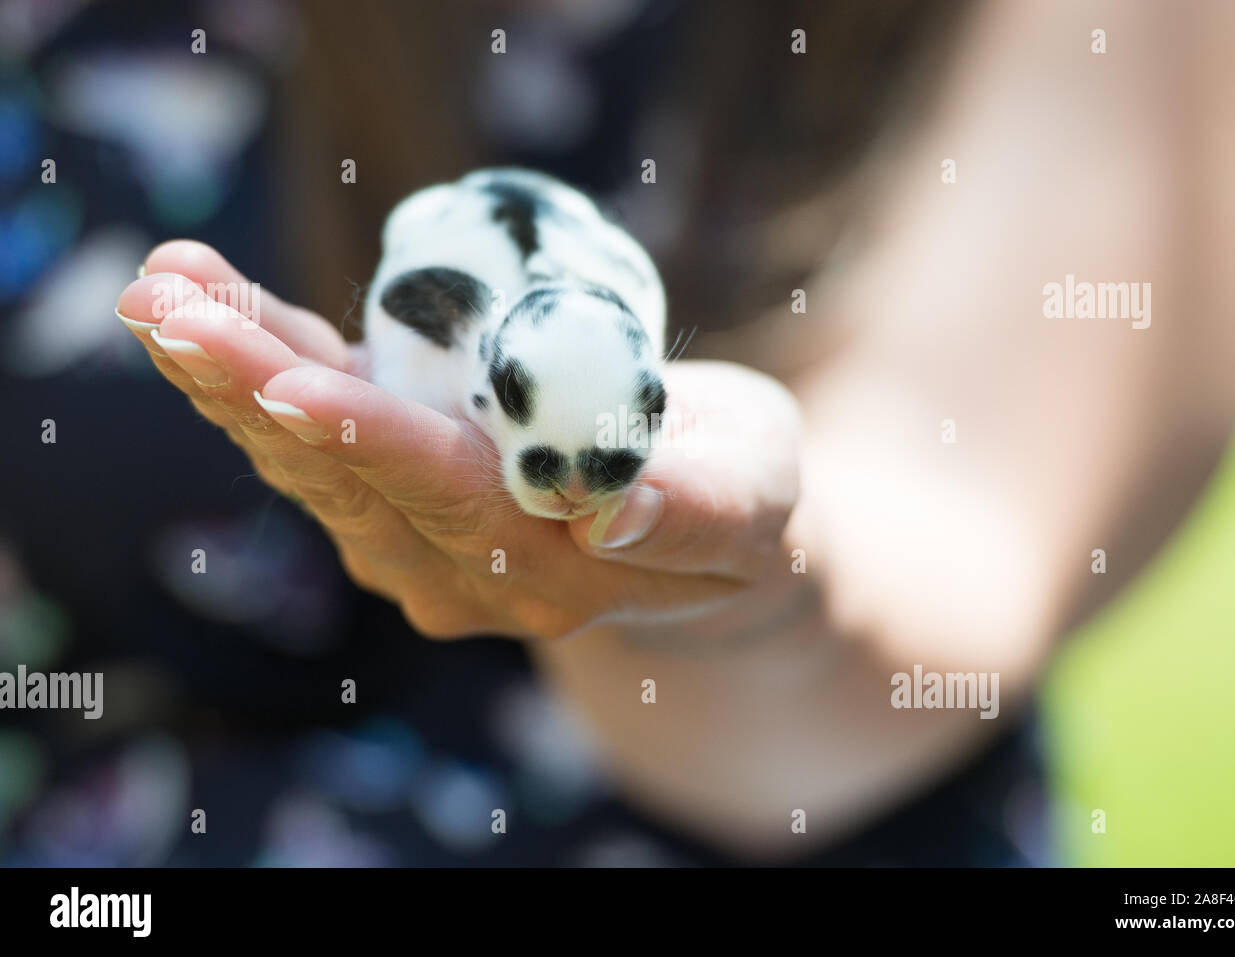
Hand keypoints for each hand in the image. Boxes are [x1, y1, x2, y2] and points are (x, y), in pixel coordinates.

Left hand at [117, 241, 800, 639]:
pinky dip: (253, 368)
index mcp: (552, 572)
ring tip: (163, 284)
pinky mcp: (393, 494)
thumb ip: (697, 511)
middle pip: (346, 475)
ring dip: (229, 370)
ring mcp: (417, 539)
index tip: (291, 383)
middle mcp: (463, 570)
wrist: (696, 529)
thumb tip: (614, 511)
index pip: (451, 499)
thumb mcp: (756, 498)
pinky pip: (311, 433)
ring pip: (306, 456)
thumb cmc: (743, 494)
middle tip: (169, 304)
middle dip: (254, 386)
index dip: (374, 439)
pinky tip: (200, 302)